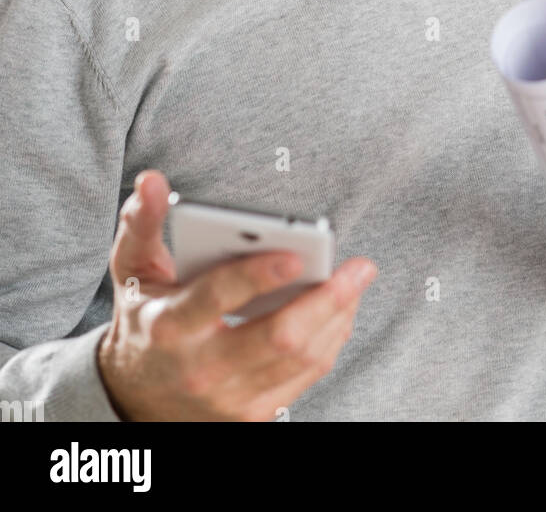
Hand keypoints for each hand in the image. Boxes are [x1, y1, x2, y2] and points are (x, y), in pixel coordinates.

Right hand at [97, 169, 377, 421]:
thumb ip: (143, 222)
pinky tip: (338, 312)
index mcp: (169, 325)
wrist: (136, 396)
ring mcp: (229, 400)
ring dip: (337, 316)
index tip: (295, 254)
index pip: (218, 298)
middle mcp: (200, 369)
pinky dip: (329, 341)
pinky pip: (305, 378)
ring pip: (302, 359)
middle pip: (279, 338)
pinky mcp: (251, 416)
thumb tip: (153, 180)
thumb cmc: (145, 318)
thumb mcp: (134, 269)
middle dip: (327, 300)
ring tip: (355, 281)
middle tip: (360, 267)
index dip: (257, 276)